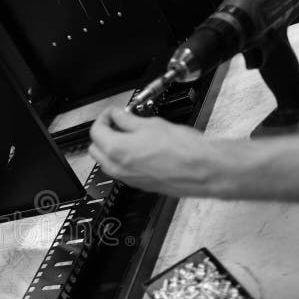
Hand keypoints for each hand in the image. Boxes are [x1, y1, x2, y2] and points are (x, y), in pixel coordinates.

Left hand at [88, 106, 219, 197]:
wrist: (203, 170)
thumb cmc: (183, 149)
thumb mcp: (152, 124)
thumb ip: (128, 120)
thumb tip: (118, 115)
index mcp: (116, 150)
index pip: (96, 131)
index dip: (103, 117)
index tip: (113, 113)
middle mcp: (118, 168)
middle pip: (95, 149)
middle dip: (103, 134)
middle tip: (117, 123)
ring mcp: (128, 179)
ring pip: (107, 163)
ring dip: (111, 148)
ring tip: (130, 135)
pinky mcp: (140, 185)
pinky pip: (122, 172)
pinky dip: (123, 160)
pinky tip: (139, 149)